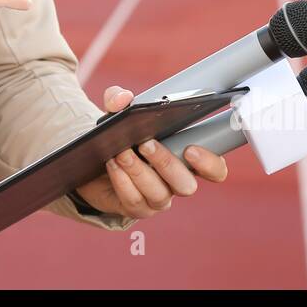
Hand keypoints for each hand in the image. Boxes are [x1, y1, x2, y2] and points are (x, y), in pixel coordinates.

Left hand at [73, 86, 228, 218]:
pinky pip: (134, 200)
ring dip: (139, 171)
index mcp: (186, 159)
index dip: (211, 164)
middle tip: (146, 144)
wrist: (92, 163)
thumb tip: (123, 98)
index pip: (214, 170)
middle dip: (166, 163)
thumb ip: (118, 99)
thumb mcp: (118, 113)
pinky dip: (122, 181)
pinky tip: (112, 165)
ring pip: (159, 194)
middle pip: (186, 185)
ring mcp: (158, 198)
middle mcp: (176, 183)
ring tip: (122, 153)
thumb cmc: (119, 136)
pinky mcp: (136, 208)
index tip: (192, 150)